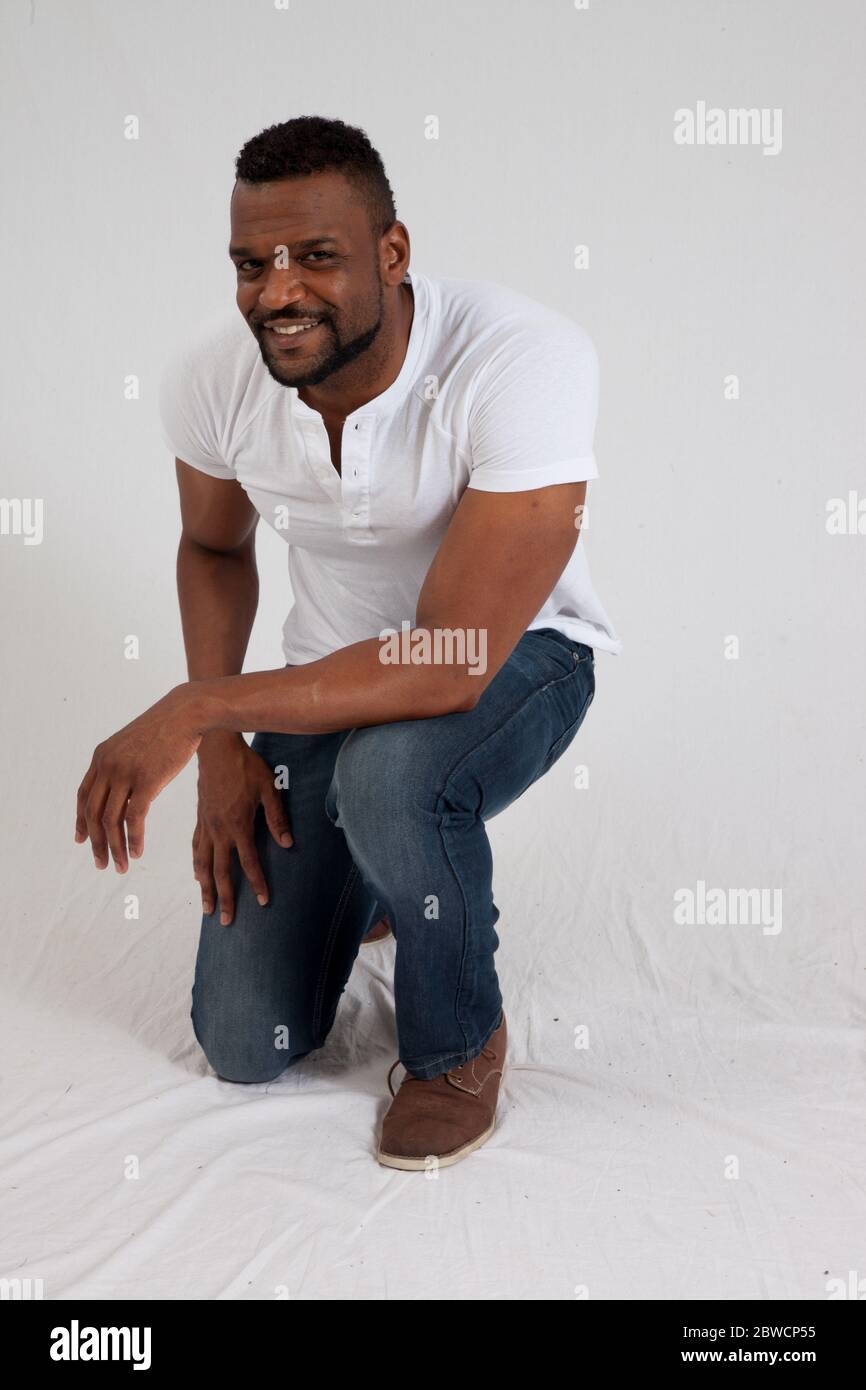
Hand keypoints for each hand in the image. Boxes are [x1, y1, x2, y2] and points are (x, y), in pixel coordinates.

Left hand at [75, 685, 202, 870]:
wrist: (187, 713)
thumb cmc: (167, 729)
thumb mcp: (135, 744)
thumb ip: (123, 765)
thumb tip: (123, 789)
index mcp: (101, 757)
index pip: (84, 796)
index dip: (81, 821)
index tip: (82, 841)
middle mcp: (107, 766)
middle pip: (93, 813)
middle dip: (96, 843)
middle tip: (101, 864)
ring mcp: (125, 773)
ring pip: (111, 821)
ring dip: (115, 848)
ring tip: (121, 866)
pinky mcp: (146, 781)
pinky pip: (134, 819)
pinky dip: (134, 839)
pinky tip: (138, 852)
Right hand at [193, 731, 292, 924]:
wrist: (215, 746)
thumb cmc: (246, 765)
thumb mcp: (268, 788)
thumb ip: (277, 817)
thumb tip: (287, 845)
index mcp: (238, 824)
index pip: (248, 862)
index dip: (257, 883)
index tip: (263, 902)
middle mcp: (219, 830)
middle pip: (221, 872)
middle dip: (226, 898)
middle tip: (227, 922)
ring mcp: (206, 825)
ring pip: (203, 864)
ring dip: (206, 889)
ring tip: (207, 909)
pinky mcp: (199, 818)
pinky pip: (195, 848)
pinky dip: (196, 865)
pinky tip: (197, 876)